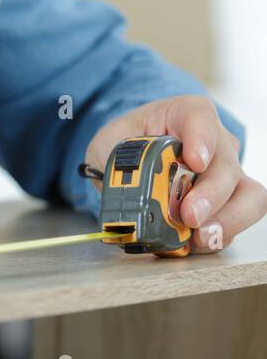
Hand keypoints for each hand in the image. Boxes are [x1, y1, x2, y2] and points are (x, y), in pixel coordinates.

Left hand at [84, 94, 264, 252]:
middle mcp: (215, 142)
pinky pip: (236, 220)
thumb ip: (116, 157)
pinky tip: (195, 244)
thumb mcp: (110, 142)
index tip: (195, 161)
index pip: (200, 117)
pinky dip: (217, 235)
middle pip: (226, 165)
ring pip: (248, 195)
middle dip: (210, 194)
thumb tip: (125, 184)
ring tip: (199, 236)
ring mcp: (227, 174)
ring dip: (227, 220)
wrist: (132, 158)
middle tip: (189, 215)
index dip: (201, 138)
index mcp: (185, 114)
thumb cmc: (126, 142)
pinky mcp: (229, 203)